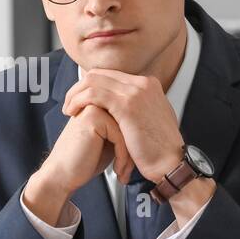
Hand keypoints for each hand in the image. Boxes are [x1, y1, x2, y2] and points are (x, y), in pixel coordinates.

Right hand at [25, 105, 131, 225]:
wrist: (63, 175)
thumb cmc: (84, 161)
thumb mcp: (110, 142)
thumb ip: (123, 128)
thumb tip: (147, 129)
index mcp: (102, 105)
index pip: (132, 119)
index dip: (134, 142)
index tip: (131, 163)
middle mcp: (98, 102)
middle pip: (132, 123)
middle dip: (134, 149)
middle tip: (128, 170)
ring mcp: (94, 107)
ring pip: (129, 129)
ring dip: (129, 155)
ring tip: (123, 171)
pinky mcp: (92, 117)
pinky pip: (121, 136)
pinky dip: (123, 157)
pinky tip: (117, 171)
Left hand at [61, 69, 183, 183]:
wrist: (171, 164)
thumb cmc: (160, 150)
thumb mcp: (151, 121)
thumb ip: (138, 109)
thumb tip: (122, 109)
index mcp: (149, 85)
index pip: (111, 75)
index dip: (91, 86)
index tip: (80, 100)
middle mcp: (143, 83)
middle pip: (100, 74)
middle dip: (80, 87)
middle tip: (70, 103)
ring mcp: (136, 91)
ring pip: (93, 80)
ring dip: (75, 94)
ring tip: (69, 109)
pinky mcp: (127, 104)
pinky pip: (94, 93)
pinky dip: (79, 100)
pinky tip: (73, 112)